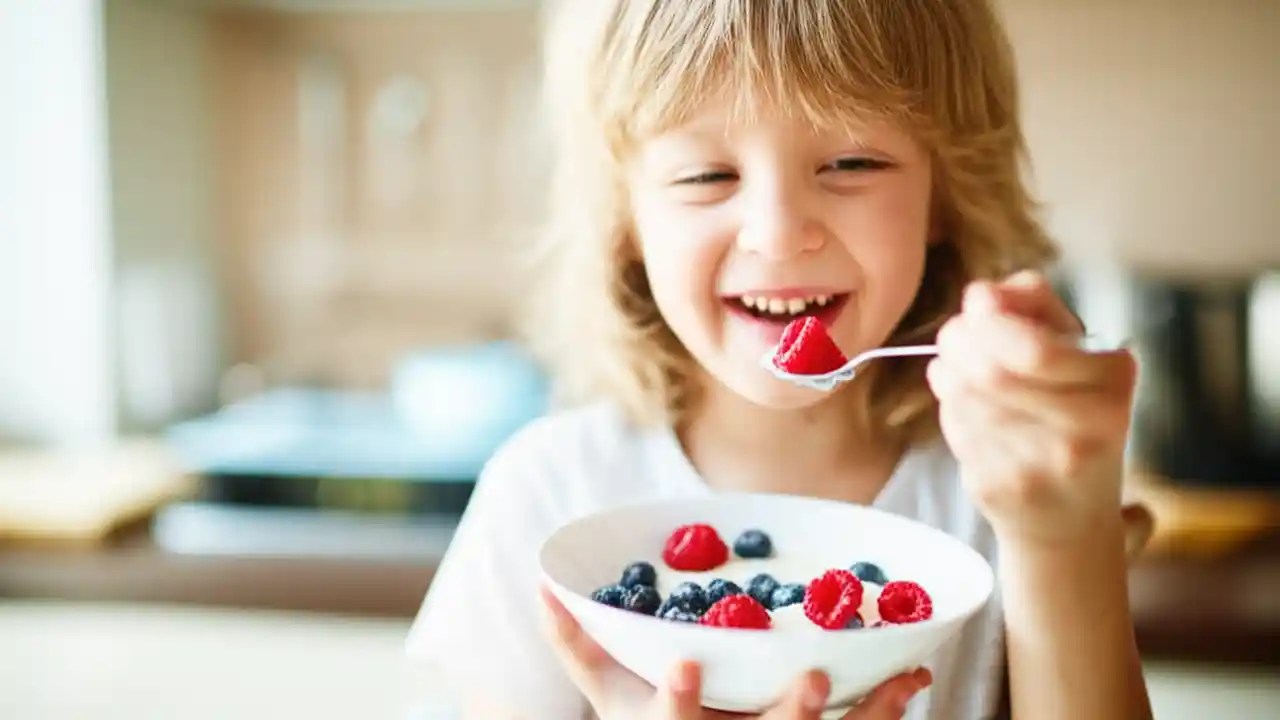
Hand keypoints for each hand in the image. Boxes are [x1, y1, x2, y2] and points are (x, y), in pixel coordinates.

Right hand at [539, 587, 930, 719]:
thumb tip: (543, 581)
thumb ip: (577, 642)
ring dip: (862, 714)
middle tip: (813, 680)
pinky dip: (887, 708)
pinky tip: (913, 674)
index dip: (679, 699)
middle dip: (788, 714)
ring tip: (897, 679)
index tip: (687, 664)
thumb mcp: (610, 697)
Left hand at [927, 270, 1137, 544]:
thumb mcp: (1078, 356)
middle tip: (953, 335)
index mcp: (1113, 384)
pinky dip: (948, 405)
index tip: (977, 305)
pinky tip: (961, 404)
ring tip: (956, 367)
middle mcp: (1087, 429)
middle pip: (992, 370)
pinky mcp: (1000, 488)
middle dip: (959, 340)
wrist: (1071, 521)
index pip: (1035, 347)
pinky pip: (955, 428)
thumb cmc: (1070, 420)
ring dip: (949, 371)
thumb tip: (984, 293)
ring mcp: (1042, 466)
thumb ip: (1036, 306)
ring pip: (965, 395)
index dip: (988, 316)